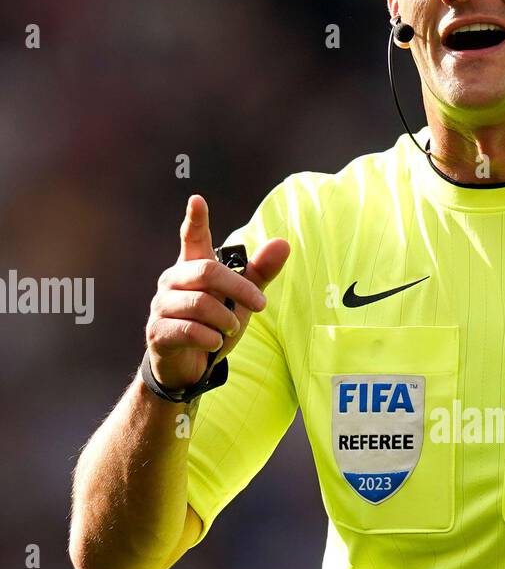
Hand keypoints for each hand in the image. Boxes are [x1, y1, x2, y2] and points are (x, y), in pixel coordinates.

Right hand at [146, 195, 290, 391]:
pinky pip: (189, 330)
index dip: (195, 220)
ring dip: (226, 320)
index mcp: (192, 268)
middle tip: (261, 305)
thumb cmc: (213, 325)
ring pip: (200, 304)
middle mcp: (172, 281)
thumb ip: (259, 274)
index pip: (192, 238)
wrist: (187, 368)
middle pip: (207, 271)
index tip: (198, 200)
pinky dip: (211, 338)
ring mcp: (161, 306)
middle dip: (240, 289)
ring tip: (231, 330)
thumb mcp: (241, 300)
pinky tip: (215, 343)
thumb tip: (283, 242)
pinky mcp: (157, 332)